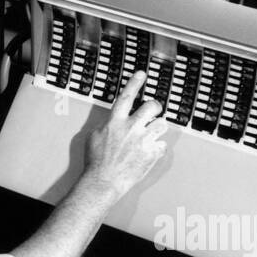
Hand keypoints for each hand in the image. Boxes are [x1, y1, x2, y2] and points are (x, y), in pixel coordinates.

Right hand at [81, 72, 167, 202]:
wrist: (103, 182)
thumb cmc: (96, 161)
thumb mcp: (93, 137)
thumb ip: (107, 125)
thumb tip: (115, 121)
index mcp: (115, 122)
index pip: (126, 96)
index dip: (134, 83)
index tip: (141, 74)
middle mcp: (131, 128)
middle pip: (152, 106)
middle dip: (155, 107)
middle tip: (153, 112)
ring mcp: (143, 141)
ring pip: (162, 124)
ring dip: (158, 128)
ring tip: (151, 135)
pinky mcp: (152, 154)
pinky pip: (163, 145)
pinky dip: (157, 148)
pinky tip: (149, 152)